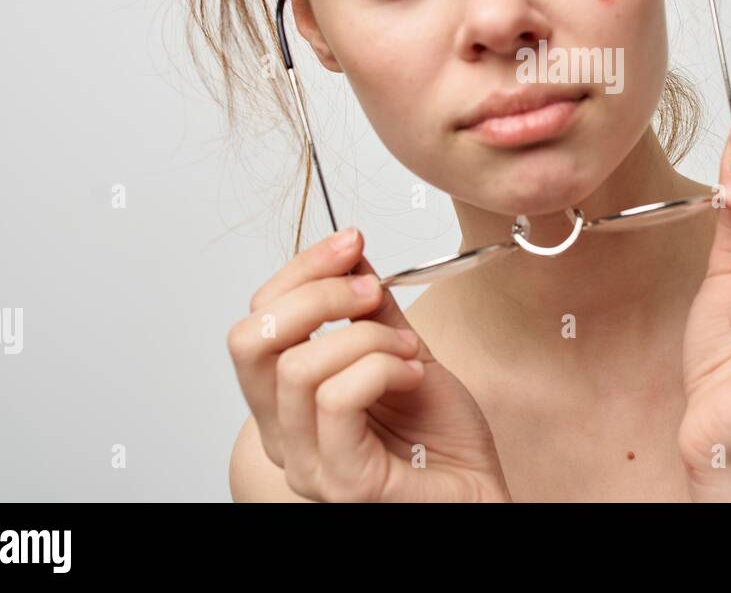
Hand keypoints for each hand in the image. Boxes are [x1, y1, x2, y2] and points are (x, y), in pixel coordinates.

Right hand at [227, 228, 511, 501]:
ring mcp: (307, 464)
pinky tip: (411, 375)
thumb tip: (347, 253)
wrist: (479, 489)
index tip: (351, 242)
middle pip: (251, 339)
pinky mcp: (342, 483)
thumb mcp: (401, 350)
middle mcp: (282, 435)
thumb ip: (369, 309)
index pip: (255, 320)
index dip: (300, 270)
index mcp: (285, 402)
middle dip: (316, 294)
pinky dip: (381, 369)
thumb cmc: (442, 437)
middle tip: (372, 291)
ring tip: (407, 350)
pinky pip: (337, 399)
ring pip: (299, 366)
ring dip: (366, 337)